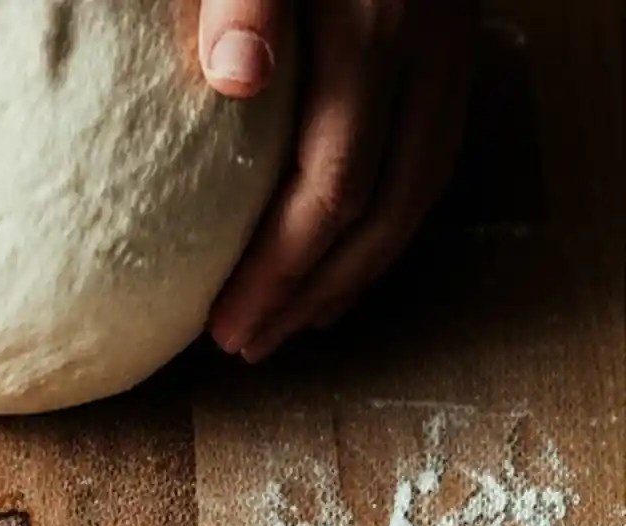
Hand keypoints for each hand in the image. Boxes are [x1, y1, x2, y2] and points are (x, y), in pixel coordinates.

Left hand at [198, 0, 475, 361]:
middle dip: (313, 291)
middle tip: (249, 344)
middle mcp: (425, 54)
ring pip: (419, 190)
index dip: (280, 268)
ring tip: (295, 321)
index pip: (333, 184)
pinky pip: (433, 155)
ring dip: (357, 270)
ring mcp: (447, 52)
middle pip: (382, 208)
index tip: (224, 323)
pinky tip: (350, 248)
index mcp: (373, 33)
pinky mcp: (449, 46)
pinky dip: (390, 219)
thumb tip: (237, 76)